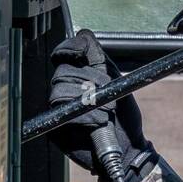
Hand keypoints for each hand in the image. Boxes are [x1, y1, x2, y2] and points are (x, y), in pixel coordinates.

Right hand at [49, 30, 151, 181]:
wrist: (128, 148)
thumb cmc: (123, 116)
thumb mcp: (118, 81)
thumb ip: (100, 58)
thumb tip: (83, 34)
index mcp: (78, 76)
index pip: (62, 54)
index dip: (68, 49)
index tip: (78, 53)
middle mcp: (64, 90)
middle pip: (63, 73)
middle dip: (90, 82)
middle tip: (110, 97)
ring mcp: (57, 110)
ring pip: (60, 93)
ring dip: (90, 102)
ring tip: (107, 114)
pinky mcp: (54, 128)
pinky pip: (64, 116)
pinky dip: (85, 118)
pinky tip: (98, 122)